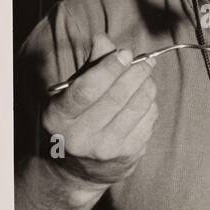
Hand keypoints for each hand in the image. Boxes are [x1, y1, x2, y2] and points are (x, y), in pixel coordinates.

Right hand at [41, 33, 158, 192]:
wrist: (81, 170)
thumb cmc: (77, 120)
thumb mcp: (72, 94)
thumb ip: (90, 66)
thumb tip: (104, 40)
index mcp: (58, 118)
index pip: (87, 90)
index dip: (110, 68)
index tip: (126, 53)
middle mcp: (80, 137)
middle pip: (117, 96)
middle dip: (136, 72)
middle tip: (145, 60)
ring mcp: (106, 149)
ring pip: (137, 106)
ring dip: (147, 85)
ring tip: (147, 75)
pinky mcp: (128, 155)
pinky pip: (149, 119)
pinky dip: (151, 103)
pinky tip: (145, 97)